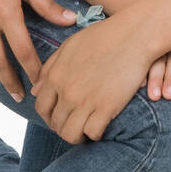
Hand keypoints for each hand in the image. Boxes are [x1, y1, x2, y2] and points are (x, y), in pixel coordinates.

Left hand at [33, 6, 159, 142]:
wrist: (134, 35)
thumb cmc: (103, 36)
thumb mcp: (69, 46)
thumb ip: (50, 68)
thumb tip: (35, 90)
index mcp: (55, 76)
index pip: (41, 107)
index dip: (48, 116)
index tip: (58, 116)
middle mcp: (67, 91)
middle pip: (55, 124)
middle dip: (62, 127)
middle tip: (74, 125)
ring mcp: (86, 101)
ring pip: (70, 134)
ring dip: (77, 136)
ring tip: (85, 132)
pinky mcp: (106, 108)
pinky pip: (92, 133)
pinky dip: (95, 134)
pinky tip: (100, 127)